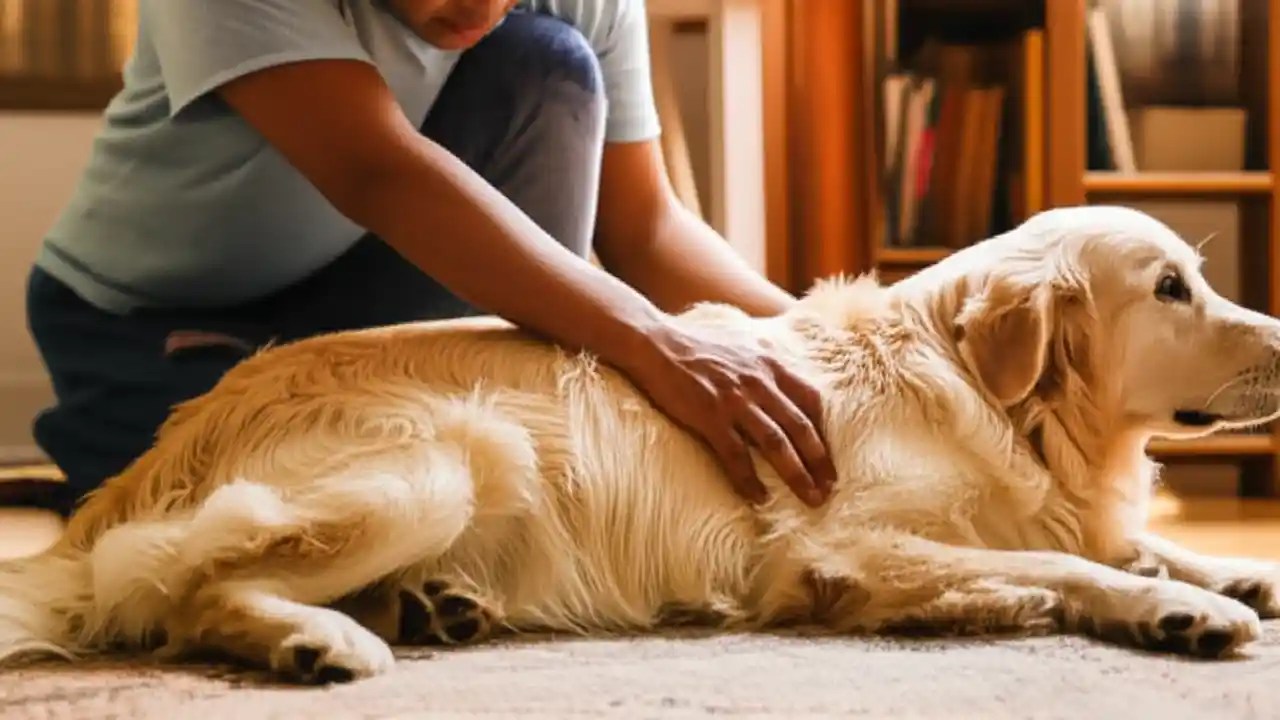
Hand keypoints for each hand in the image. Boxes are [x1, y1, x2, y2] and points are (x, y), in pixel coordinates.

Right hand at [621, 320, 836, 506]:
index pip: (811, 401)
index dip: (824, 432)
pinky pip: (736, 455)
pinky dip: (749, 480)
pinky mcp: (710, 416)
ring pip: (776, 444)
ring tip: (810, 498)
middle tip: (829, 489)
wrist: (656, 344)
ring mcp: (735, 400)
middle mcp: (759, 383)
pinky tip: (758, 498)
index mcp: (770, 366)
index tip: (829, 458)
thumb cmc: (698, 349)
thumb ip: (766, 368)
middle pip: (800, 427)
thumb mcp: (743, 348)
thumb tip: (783, 390)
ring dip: (796, 475)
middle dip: (819, 462)